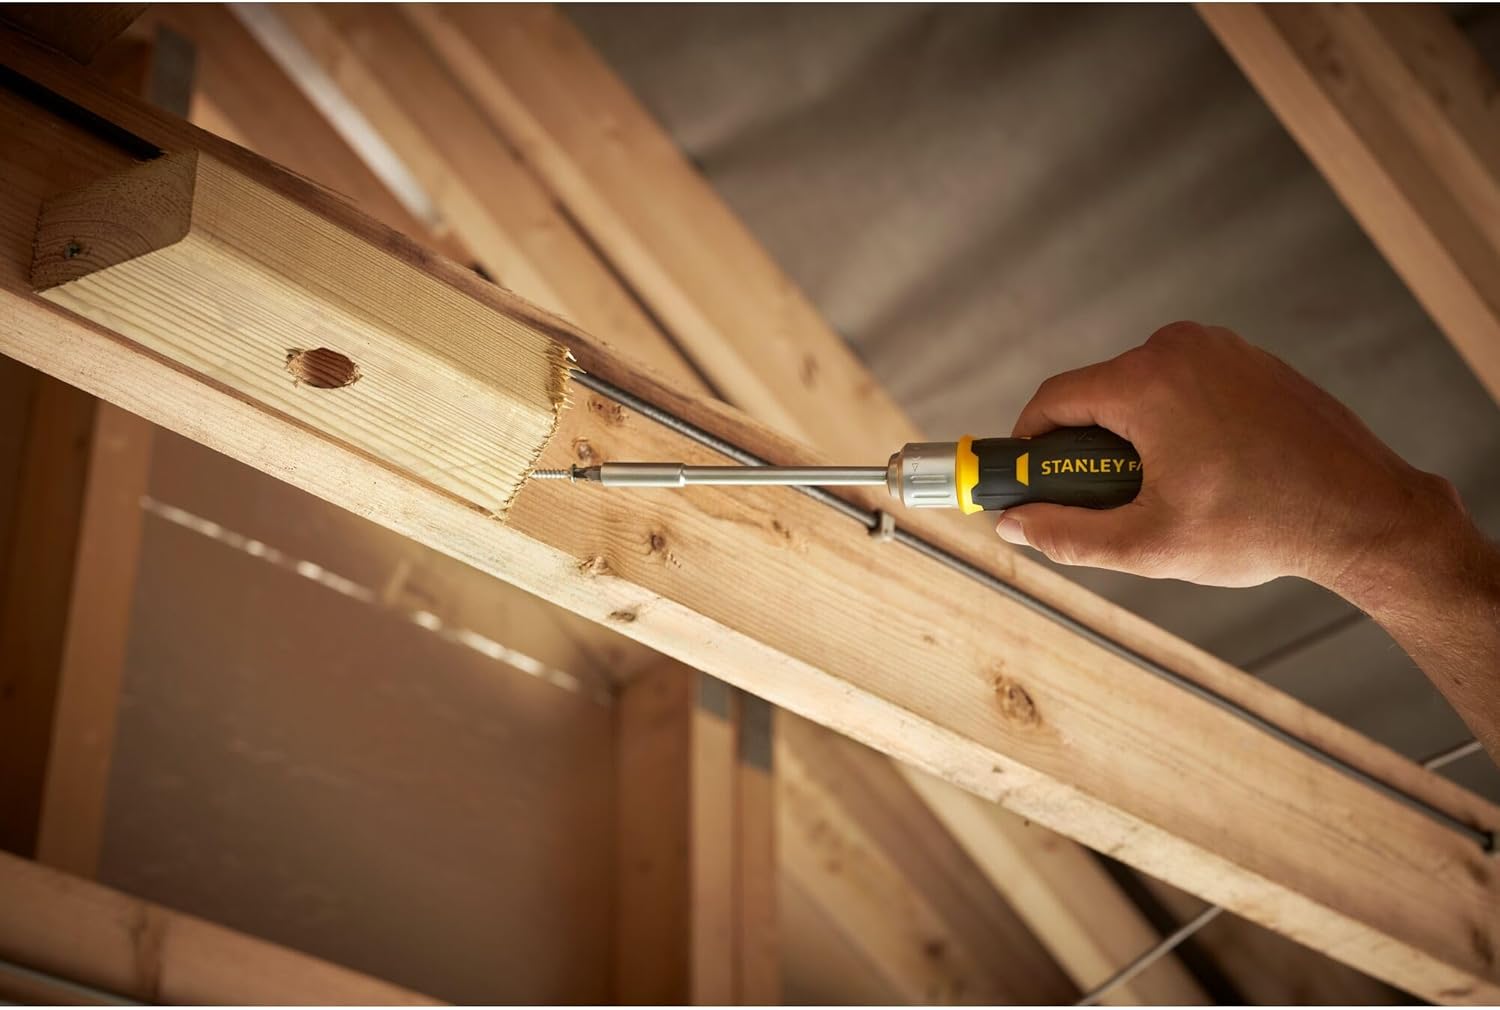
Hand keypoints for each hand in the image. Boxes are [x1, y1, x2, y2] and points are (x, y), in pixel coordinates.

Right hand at [996, 321, 1468, 591]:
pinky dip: (1174, 424)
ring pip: (1140, 391)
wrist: (1365, 512)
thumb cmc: (1262, 527)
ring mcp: (1221, 348)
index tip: (1025, 482)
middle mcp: (1180, 348)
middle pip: (1096, 394)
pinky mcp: (1250, 359)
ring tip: (1166, 493)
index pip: (1052, 400)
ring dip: (1132, 439)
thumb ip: (1067, 534)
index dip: (1027, 445)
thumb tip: (1015, 522)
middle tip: (1106, 503)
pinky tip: (1204, 472)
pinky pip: (1184, 386)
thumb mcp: (1149, 544)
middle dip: (1086, 450)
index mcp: (1147, 382)